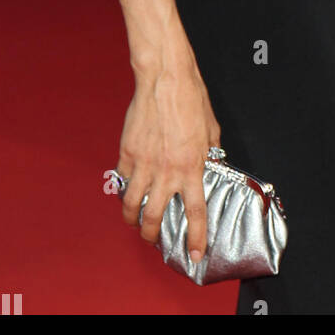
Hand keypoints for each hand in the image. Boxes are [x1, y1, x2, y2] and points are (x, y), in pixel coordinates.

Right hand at [117, 56, 220, 263]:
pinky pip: (122, 181)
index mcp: (192, 167)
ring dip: (133, 219)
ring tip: (136, 222)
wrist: (165, 79)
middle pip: (155, 219)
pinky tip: (128, 190)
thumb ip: (210, 152)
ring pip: (132, 206)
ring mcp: (143, 164)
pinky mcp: (127, 153)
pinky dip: (124, 190)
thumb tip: (210, 164)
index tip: (194, 255)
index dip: (195, 238)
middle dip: (153, 236)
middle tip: (155, 239)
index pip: (195, 212)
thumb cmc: (191, 100)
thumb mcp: (211, 129)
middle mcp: (166, 172)